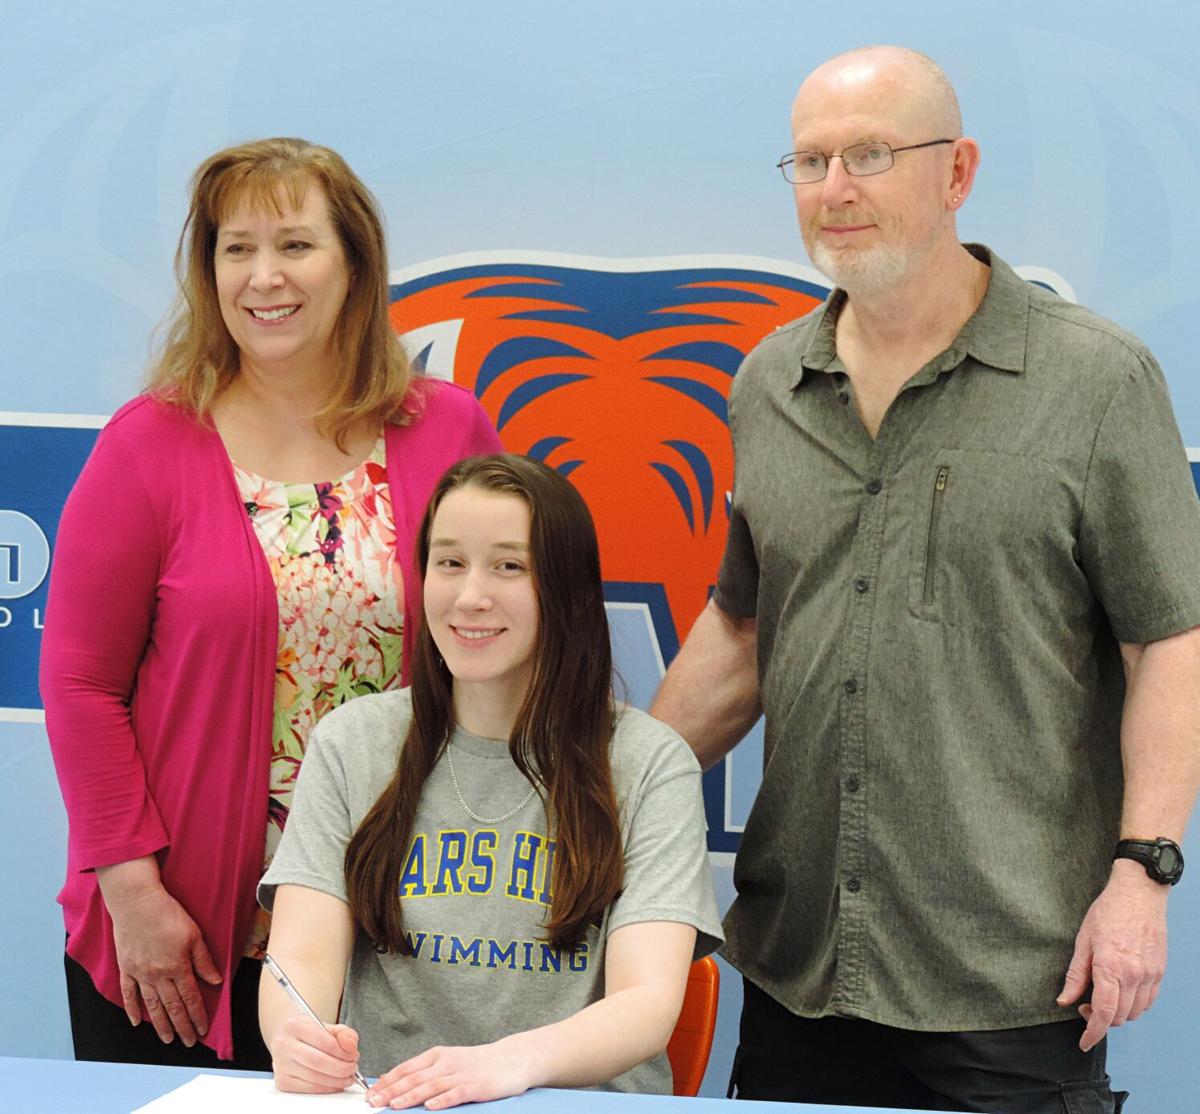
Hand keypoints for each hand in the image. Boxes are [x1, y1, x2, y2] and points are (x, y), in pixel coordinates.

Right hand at [103, 879, 222, 1045]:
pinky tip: (137, 1021)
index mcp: (178, 967)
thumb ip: (204, 960)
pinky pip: (129, 994)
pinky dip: (133, 1009)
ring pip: (152, 1006)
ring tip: (167, 1039)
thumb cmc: (168, 914)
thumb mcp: (194, 934)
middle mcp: (158, 975)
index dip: (198, 1015)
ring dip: (161, 1024)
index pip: (191, 998)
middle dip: (182, 1026)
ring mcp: (140, 974)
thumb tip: (215, 981)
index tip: (203, 1029)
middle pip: (173, 1007)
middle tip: (189, 1042)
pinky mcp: (126, 968)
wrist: (137, 904)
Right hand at [270, 1017, 361, 1093]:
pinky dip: (326, 1088)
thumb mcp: (328, 1025)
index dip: (343, 1052)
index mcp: (296, 1026)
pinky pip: (308, 1089)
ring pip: (313, 1078)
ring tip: (347, 1076)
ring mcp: (281, 1064)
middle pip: (318, 1062)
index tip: (353, 1055)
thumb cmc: (309, 1031)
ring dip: (336, 1080)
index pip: (324, 1042)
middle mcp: (284, 1044)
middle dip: (341, 1068)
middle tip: (352, 1068)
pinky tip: (335, 1083)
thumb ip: (344, 1033)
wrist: (287, 1036)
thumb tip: (351, 1047)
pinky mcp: (282, 1081)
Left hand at [367, 1040, 533, 1109]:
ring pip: (431, 1085)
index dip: (387, 1081)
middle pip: (415, 1077)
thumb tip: (392, 1082)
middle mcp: (446, 1063)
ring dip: (411, 1095)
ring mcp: (461, 1074)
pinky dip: (443, 1099)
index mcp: (437, 1056)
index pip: (406, 1068)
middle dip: (392, 1090)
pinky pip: (457, 1093)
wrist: (510, 1058)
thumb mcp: (447, 1062)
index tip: (370, 1093)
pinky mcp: (477, 1085)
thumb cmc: (476, 1063)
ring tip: (394, 1105)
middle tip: (374, 1102)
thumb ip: (423, 1071)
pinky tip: (431, 1106)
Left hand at [1057, 860, 1168, 1051]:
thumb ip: (1075, 974)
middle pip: (1119, 1017)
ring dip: (1117, 1013)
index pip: (1104, 1013)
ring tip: (1101, 996)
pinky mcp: (1159, 972)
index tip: (1084, 1042)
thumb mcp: (1082, 940)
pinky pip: (1148, 1001)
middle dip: (1101, 1020)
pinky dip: (1133, 1004)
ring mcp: (1150, 975)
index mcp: (1111, 967)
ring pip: (1135, 1012)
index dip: (1092, 1032)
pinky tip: (1120, 992)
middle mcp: (1135, 976)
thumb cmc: (1107, 912)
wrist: (1139, 894)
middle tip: (1084, 1006)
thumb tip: (1064, 1000)